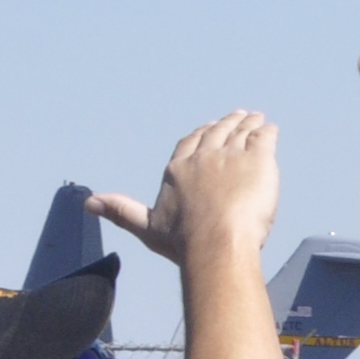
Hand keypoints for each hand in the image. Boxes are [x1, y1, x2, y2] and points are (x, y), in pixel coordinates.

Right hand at [87, 113, 282, 267]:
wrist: (216, 242)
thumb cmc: (183, 242)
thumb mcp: (147, 227)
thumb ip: (121, 211)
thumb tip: (88, 203)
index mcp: (177, 169)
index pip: (189, 143)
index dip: (200, 134)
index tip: (207, 127)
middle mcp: (203, 158)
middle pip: (215, 133)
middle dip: (226, 123)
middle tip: (237, 116)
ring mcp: (231, 156)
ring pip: (240, 132)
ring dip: (248, 124)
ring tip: (255, 119)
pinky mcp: (258, 160)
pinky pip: (263, 137)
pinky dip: (267, 131)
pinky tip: (270, 128)